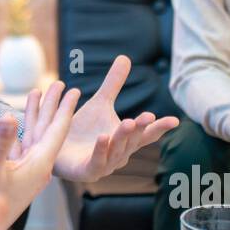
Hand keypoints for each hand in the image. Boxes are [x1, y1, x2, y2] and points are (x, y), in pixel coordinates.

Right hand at [0, 81, 78, 228]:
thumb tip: (8, 115)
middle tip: (62, 84)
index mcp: (39, 165)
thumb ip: (0, 143)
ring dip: (37, 115)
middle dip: (55, 107)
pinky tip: (18, 119)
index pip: (57, 132)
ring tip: (39, 92)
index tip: (75, 90)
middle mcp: (37, 168)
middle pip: (50, 132)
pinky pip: (22, 145)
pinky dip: (22, 128)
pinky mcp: (13, 174)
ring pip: (35, 137)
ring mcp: (26, 172)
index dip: (65, 110)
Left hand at [54, 55, 178, 181]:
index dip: (160, 127)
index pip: (146, 134)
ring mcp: (106, 165)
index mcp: (125, 139)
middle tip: (147, 115)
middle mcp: (119, 154)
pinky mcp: (88, 172)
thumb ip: (113, 84)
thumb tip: (125, 57)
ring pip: (118, 151)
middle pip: (133, 141)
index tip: (175, 120)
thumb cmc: (81, 129)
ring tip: (129, 122)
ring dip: (123, 137)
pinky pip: (97, 161)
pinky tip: (104, 137)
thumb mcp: (100, 103)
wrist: (54, 148)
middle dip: (140, 128)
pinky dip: (101, 150)